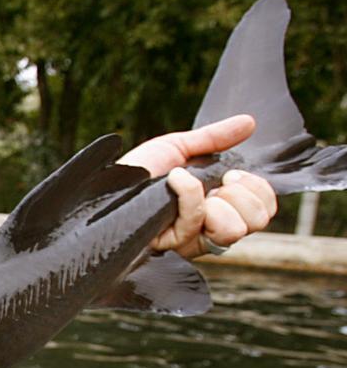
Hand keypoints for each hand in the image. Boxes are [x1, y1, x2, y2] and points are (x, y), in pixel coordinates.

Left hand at [118, 114, 277, 257]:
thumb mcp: (179, 148)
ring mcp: (190, 240)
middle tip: (222, 182)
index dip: (260, 191)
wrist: (102, 187)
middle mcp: (208, 228)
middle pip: (258, 223)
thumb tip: (250, 122)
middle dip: (245, 195)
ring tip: (198, 189)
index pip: (264, 211)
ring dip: (222, 203)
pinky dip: (189, 194)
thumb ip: (215, 138)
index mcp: (218, 206)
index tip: (234, 175)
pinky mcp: (171, 244)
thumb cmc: (136, 173)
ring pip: (233, 232)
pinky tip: (174, 180)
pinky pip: (196, 221)